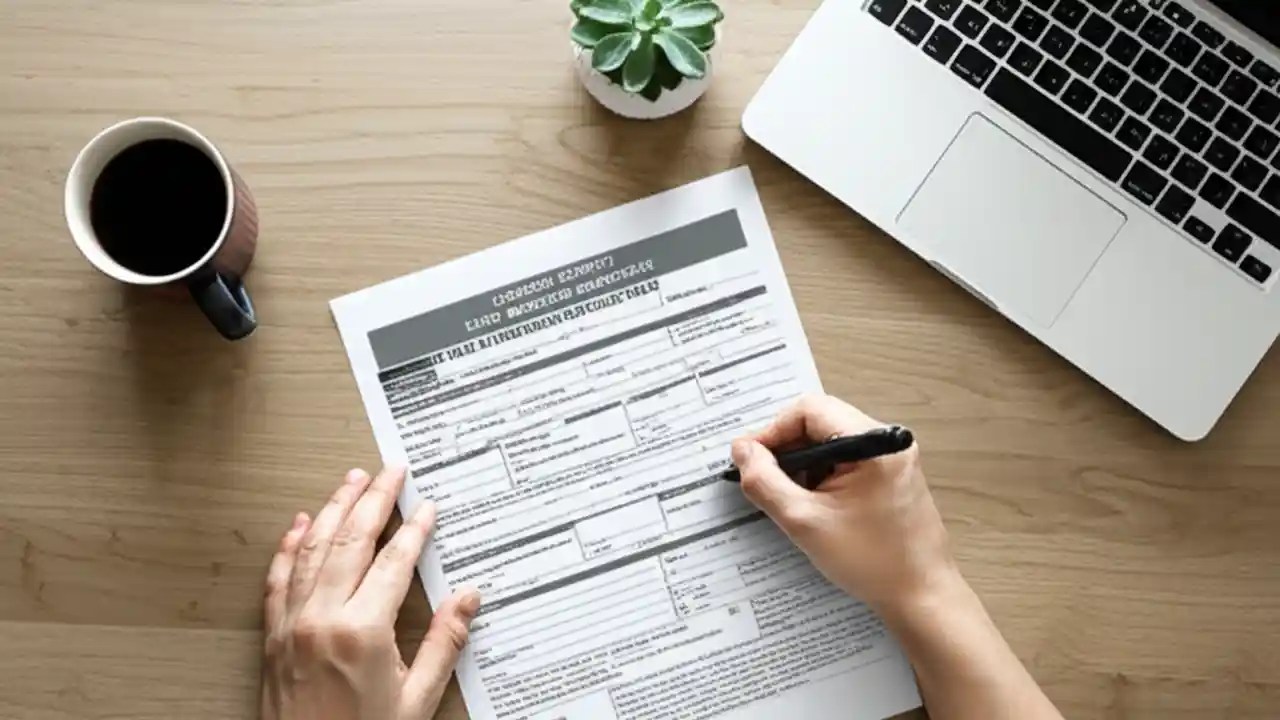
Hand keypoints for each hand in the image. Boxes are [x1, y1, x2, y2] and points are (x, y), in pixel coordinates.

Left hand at [261, 466, 479, 719]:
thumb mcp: (417, 699)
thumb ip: (444, 643)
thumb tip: (468, 599)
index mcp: (362, 631)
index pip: (393, 562)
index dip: (413, 530)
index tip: (426, 508)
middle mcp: (321, 619)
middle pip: (350, 541)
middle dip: (373, 500)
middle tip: (390, 472)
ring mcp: (292, 625)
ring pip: (312, 550)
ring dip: (333, 509)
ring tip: (350, 481)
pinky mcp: (273, 638)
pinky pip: (278, 579)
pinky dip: (289, 546)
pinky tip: (300, 524)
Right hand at [731, 395, 957, 617]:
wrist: (920, 596)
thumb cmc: (874, 562)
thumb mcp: (803, 521)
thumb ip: (765, 482)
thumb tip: (743, 452)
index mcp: (872, 443)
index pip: (809, 410)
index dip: (772, 431)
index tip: (750, 459)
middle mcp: (886, 442)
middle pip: (820, 421)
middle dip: (786, 448)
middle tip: (765, 479)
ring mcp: (891, 458)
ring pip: (830, 441)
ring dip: (804, 464)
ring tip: (793, 499)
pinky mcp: (890, 475)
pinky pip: (845, 459)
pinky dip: (822, 475)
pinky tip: (814, 505)